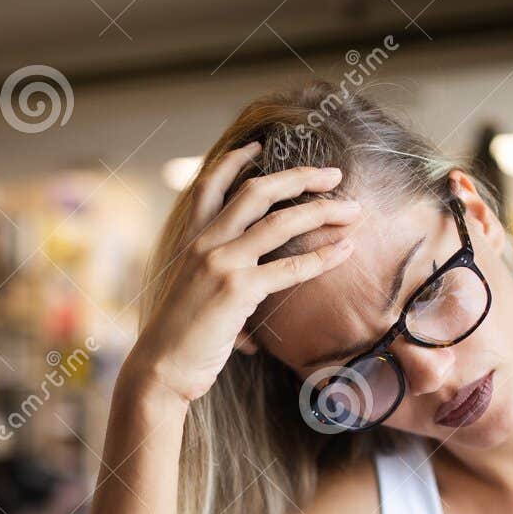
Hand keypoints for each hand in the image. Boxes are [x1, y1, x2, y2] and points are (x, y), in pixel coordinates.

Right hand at [124, 143, 359, 404]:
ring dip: (322, 211)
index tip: (259, 145)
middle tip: (333, 175)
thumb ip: (215, 284)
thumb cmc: (179, 339)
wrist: (160, 368)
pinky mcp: (236, 289)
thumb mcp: (190, 296)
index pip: (211, 186)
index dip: (235, 161)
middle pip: (257, 191)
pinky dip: (322, 257)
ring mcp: (220, 263)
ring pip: (280, 222)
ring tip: (352, 210)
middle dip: (299, 177)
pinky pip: (289, 268)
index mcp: (191, 240)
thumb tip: (249, 318)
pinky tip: (344, 250)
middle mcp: (205, 243)